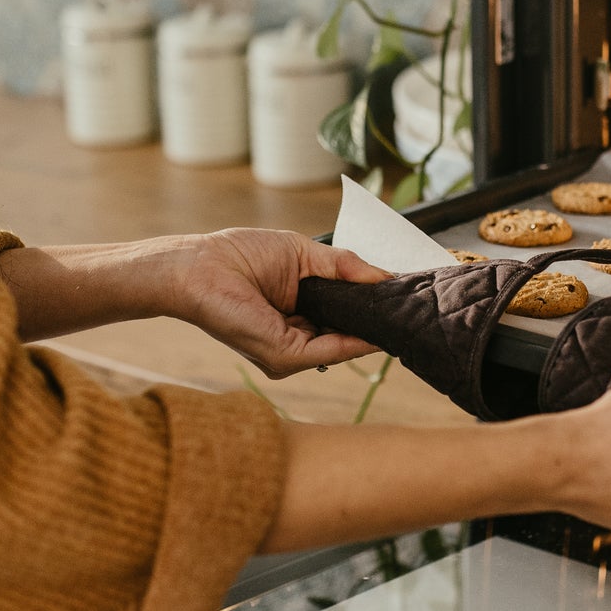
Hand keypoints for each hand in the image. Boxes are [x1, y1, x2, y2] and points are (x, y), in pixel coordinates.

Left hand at [172, 228, 390, 377]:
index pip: (346, 319)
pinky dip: (358, 340)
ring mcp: (292, 352)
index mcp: (301, 317)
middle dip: (378, 321)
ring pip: (346, 346)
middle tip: (409, 305)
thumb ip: (345, 267)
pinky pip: (332, 351)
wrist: (201, 267)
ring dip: (373, 329)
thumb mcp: (306, 255)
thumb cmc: (241, 256)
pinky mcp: (285, 355)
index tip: (402, 297)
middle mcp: (298, 339)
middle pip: (350, 336)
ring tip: (399, 310)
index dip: (372, 308)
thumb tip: (385, 276)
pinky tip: (378, 326)